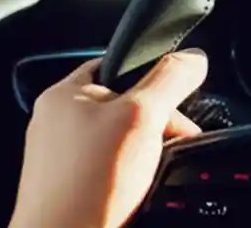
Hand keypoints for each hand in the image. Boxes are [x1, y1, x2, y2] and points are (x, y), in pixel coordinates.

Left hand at [9, 49, 208, 227]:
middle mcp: (56, 124)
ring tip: (152, 172)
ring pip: (119, 142)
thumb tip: (194, 58)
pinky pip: (109, 171)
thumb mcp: (142, 117)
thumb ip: (169, 81)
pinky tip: (137, 193)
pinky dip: (129, 179)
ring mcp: (60, 159)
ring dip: (145, 154)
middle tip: (171, 143)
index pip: (117, 66)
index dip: (153, 80)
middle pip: (124, 107)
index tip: (176, 102)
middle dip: (155, 124)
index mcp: (63, 95)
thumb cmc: (87, 186)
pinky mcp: (68, 189)